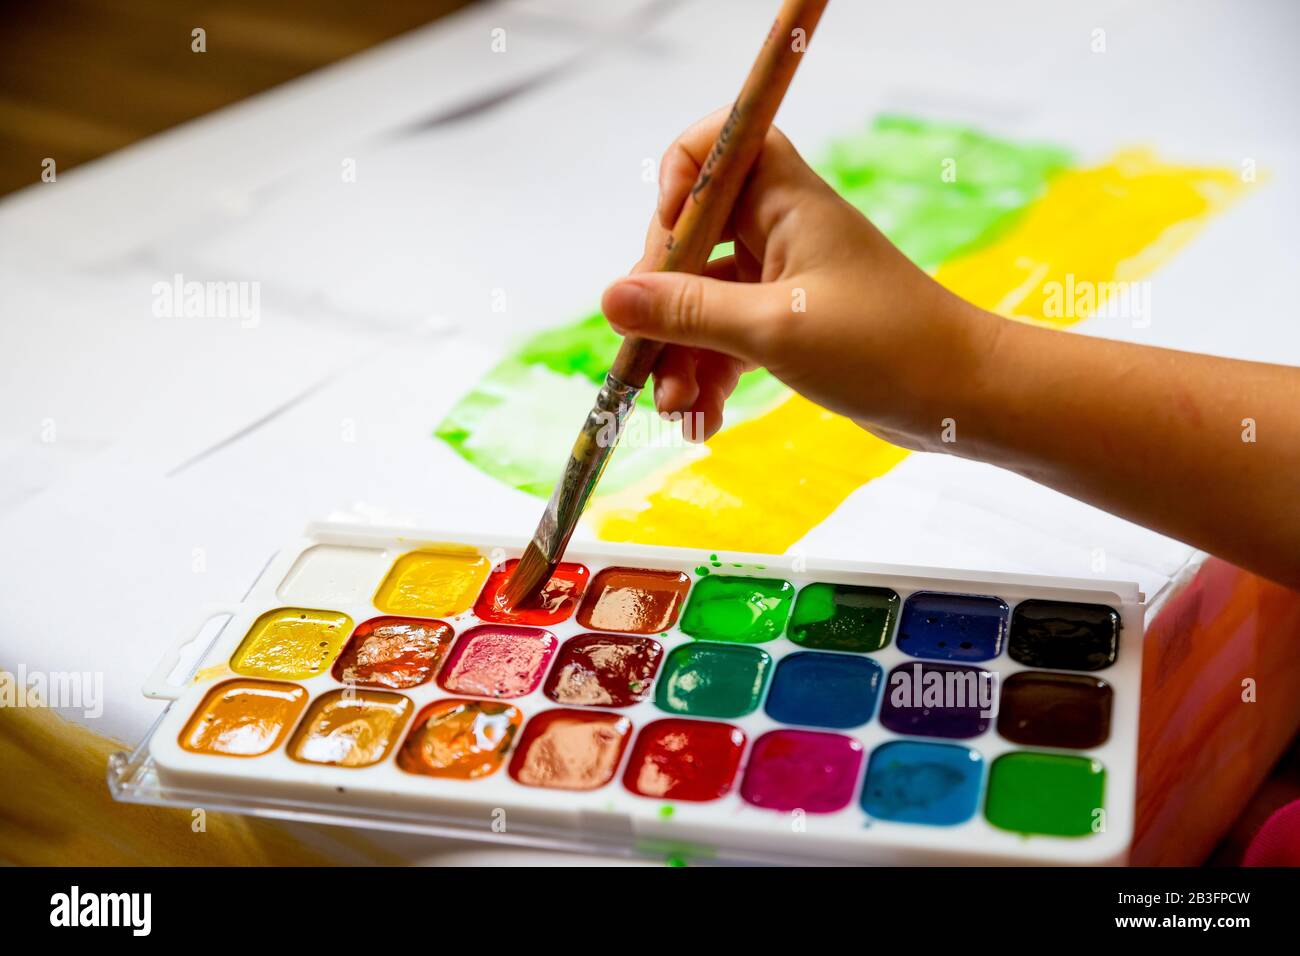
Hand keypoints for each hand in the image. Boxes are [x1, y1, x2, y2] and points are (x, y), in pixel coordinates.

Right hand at [601, 107, 999, 448]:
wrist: (961, 398)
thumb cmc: (883, 346)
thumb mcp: (774, 329)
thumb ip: (688, 313)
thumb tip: (610, 299)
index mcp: (784, 202)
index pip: (720, 144)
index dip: (681, 178)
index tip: (665, 236)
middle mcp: (779, 232)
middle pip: (691, 242)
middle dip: (662, 307)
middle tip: (647, 361)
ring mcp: (782, 281)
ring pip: (703, 303)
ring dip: (680, 357)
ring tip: (679, 413)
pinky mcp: (787, 327)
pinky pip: (725, 341)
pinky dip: (709, 377)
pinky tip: (704, 422)